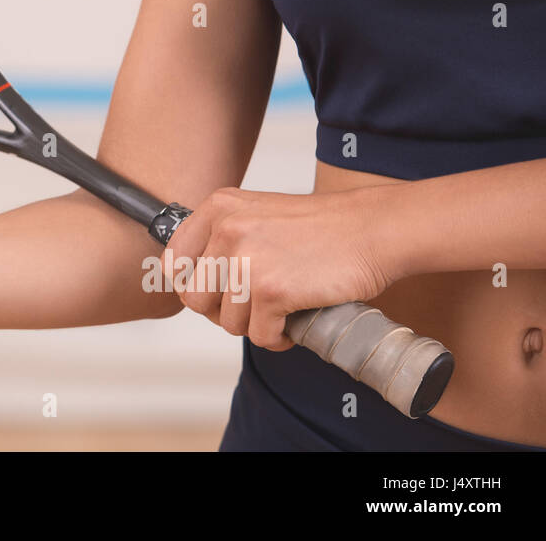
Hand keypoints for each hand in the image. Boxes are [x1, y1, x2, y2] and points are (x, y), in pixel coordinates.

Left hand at [163, 186, 393, 350]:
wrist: (371, 229)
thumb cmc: (321, 227)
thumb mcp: (256, 213)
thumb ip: (222, 238)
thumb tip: (190, 281)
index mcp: (218, 208)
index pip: (174, 262)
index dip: (193, 286)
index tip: (214, 294)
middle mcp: (226, 230)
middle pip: (196, 298)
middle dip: (223, 311)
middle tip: (253, 307)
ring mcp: (246, 261)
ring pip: (227, 321)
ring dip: (255, 325)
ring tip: (280, 309)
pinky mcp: (270, 291)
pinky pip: (259, 336)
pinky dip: (277, 338)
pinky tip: (293, 322)